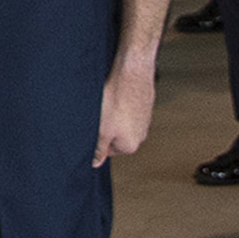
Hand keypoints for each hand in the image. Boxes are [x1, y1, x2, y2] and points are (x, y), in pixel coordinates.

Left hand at [93, 50, 156, 166]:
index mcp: (130, 146)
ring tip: (108, 104)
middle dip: (106, 128)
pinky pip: (128, 110)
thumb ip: (99, 149)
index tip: (93, 127)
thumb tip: (96, 164)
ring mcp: (145, 121)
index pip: (108, 150)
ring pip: (122, 123)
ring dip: (114, 116)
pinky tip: (116, 96)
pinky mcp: (145, 107)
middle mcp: (141, 136)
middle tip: (99, 115)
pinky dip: (121, 105)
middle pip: (116, 137)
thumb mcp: (101, 130)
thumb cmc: (115, 102)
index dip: (97, 138)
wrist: (131, 74)